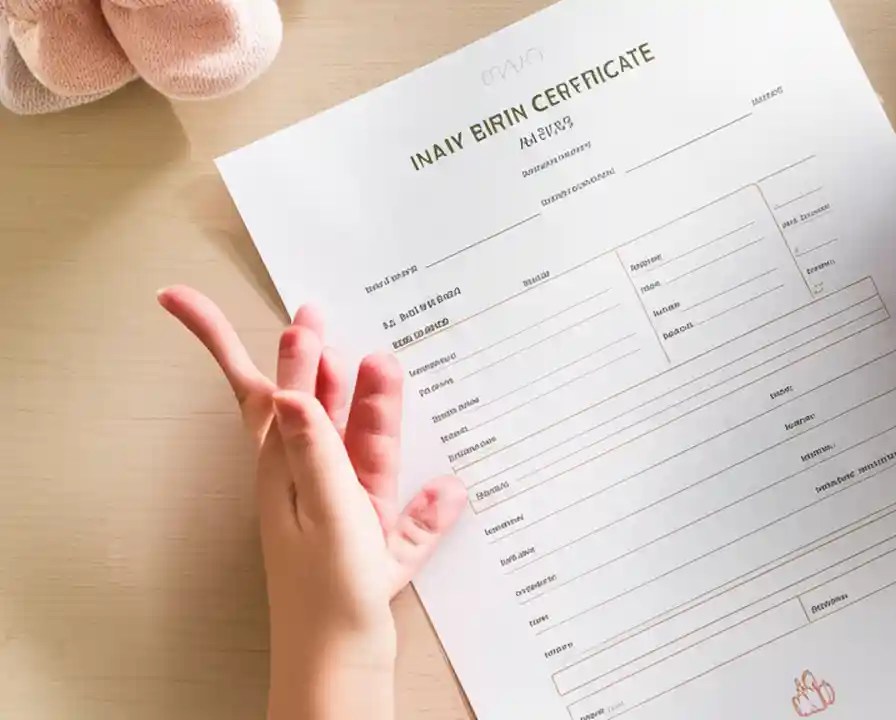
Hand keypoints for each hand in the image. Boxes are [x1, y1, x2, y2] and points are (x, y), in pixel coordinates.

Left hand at [157, 287, 465, 702]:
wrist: (340, 665)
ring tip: (386, 365)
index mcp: (283, 469)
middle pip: (310, 408)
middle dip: (314, 362)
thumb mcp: (322, 511)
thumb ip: (314, 449)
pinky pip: (399, 505)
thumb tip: (294, 388)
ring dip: (373, 406)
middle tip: (314, 317)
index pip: (256, 392)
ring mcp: (342, 509)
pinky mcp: (372, 539)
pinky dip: (423, 499)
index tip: (178, 299)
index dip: (215, 343)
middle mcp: (307, 481)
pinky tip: (447, 487)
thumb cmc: (322, 595)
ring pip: (359, 444)